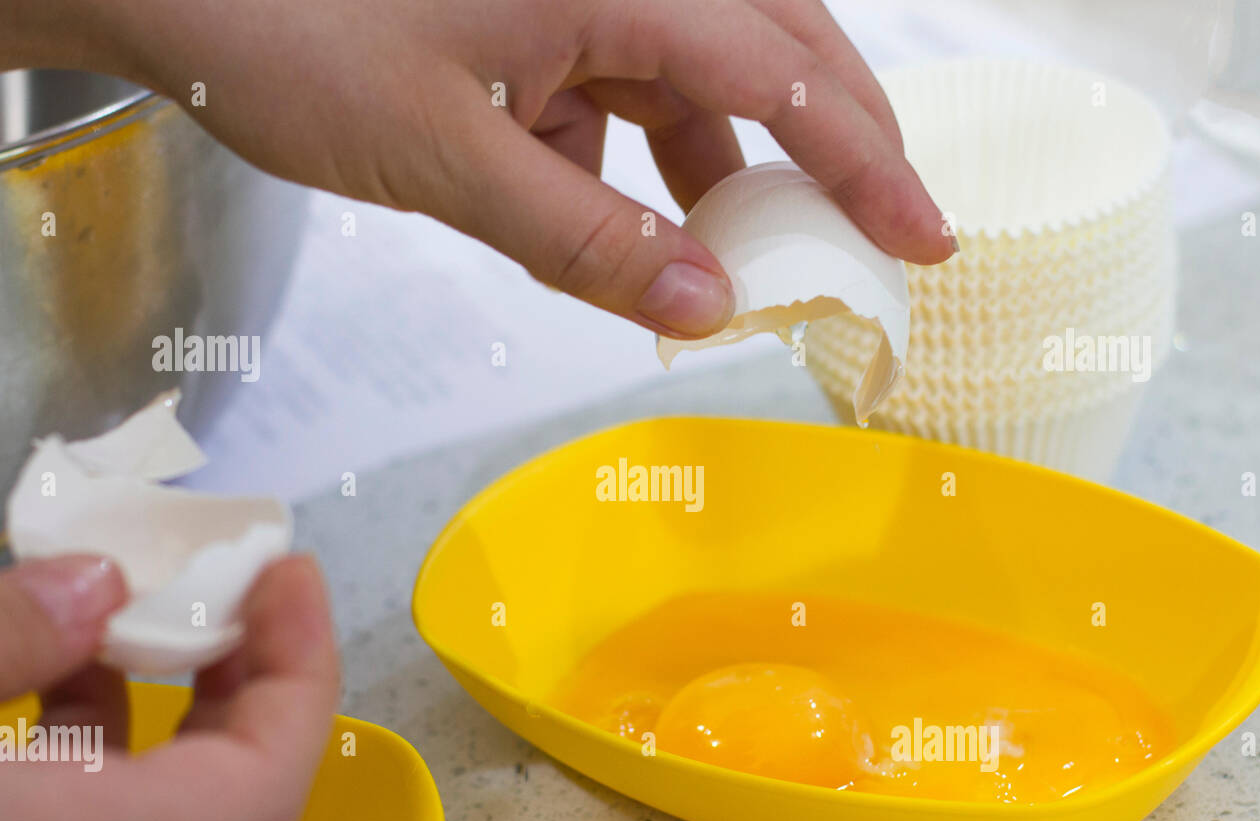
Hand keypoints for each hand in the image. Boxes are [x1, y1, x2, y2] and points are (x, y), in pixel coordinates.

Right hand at [0, 554, 338, 820]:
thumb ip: (4, 644)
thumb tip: (99, 581)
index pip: (259, 787)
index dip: (301, 673)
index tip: (293, 576)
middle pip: (233, 794)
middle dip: (262, 676)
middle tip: (252, 580)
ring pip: (167, 803)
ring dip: (189, 700)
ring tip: (176, 603)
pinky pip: (95, 808)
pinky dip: (106, 728)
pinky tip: (69, 660)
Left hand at [8, 0, 953, 338]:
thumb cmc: (291, 34)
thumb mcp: (450, 160)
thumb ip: (586, 239)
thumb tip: (705, 310)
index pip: (782, 70)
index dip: (864, 160)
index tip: (925, 235)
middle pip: (771, 45)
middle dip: (829, 143)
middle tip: (879, 231)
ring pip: (697, 76)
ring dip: (721, 166)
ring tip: (744, 253)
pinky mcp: (539, 16)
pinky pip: (620, 88)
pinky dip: (628, 158)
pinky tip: (602, 212)